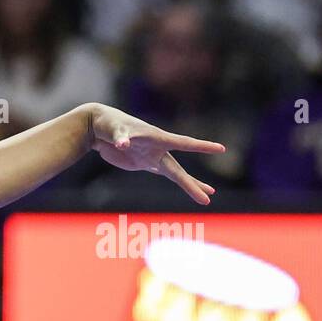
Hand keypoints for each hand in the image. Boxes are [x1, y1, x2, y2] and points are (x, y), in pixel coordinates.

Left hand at [87, 104, 224, 204]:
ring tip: (208, 196)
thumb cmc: (109, 125)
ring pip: (176, 173)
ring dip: (190, 184)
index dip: (202, 147)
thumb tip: (122, 142)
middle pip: (179, 170)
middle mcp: (159, 148)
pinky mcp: (144, 163)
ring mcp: (153, 156)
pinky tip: (186, 185)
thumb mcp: (115, 130)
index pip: (184, 144)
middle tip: (210, 196)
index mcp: (157, 138)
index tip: (221, 149)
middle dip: (193, 184)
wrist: (100, 128)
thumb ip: (121, 137)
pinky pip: (164, 173)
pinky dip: (176, 180)